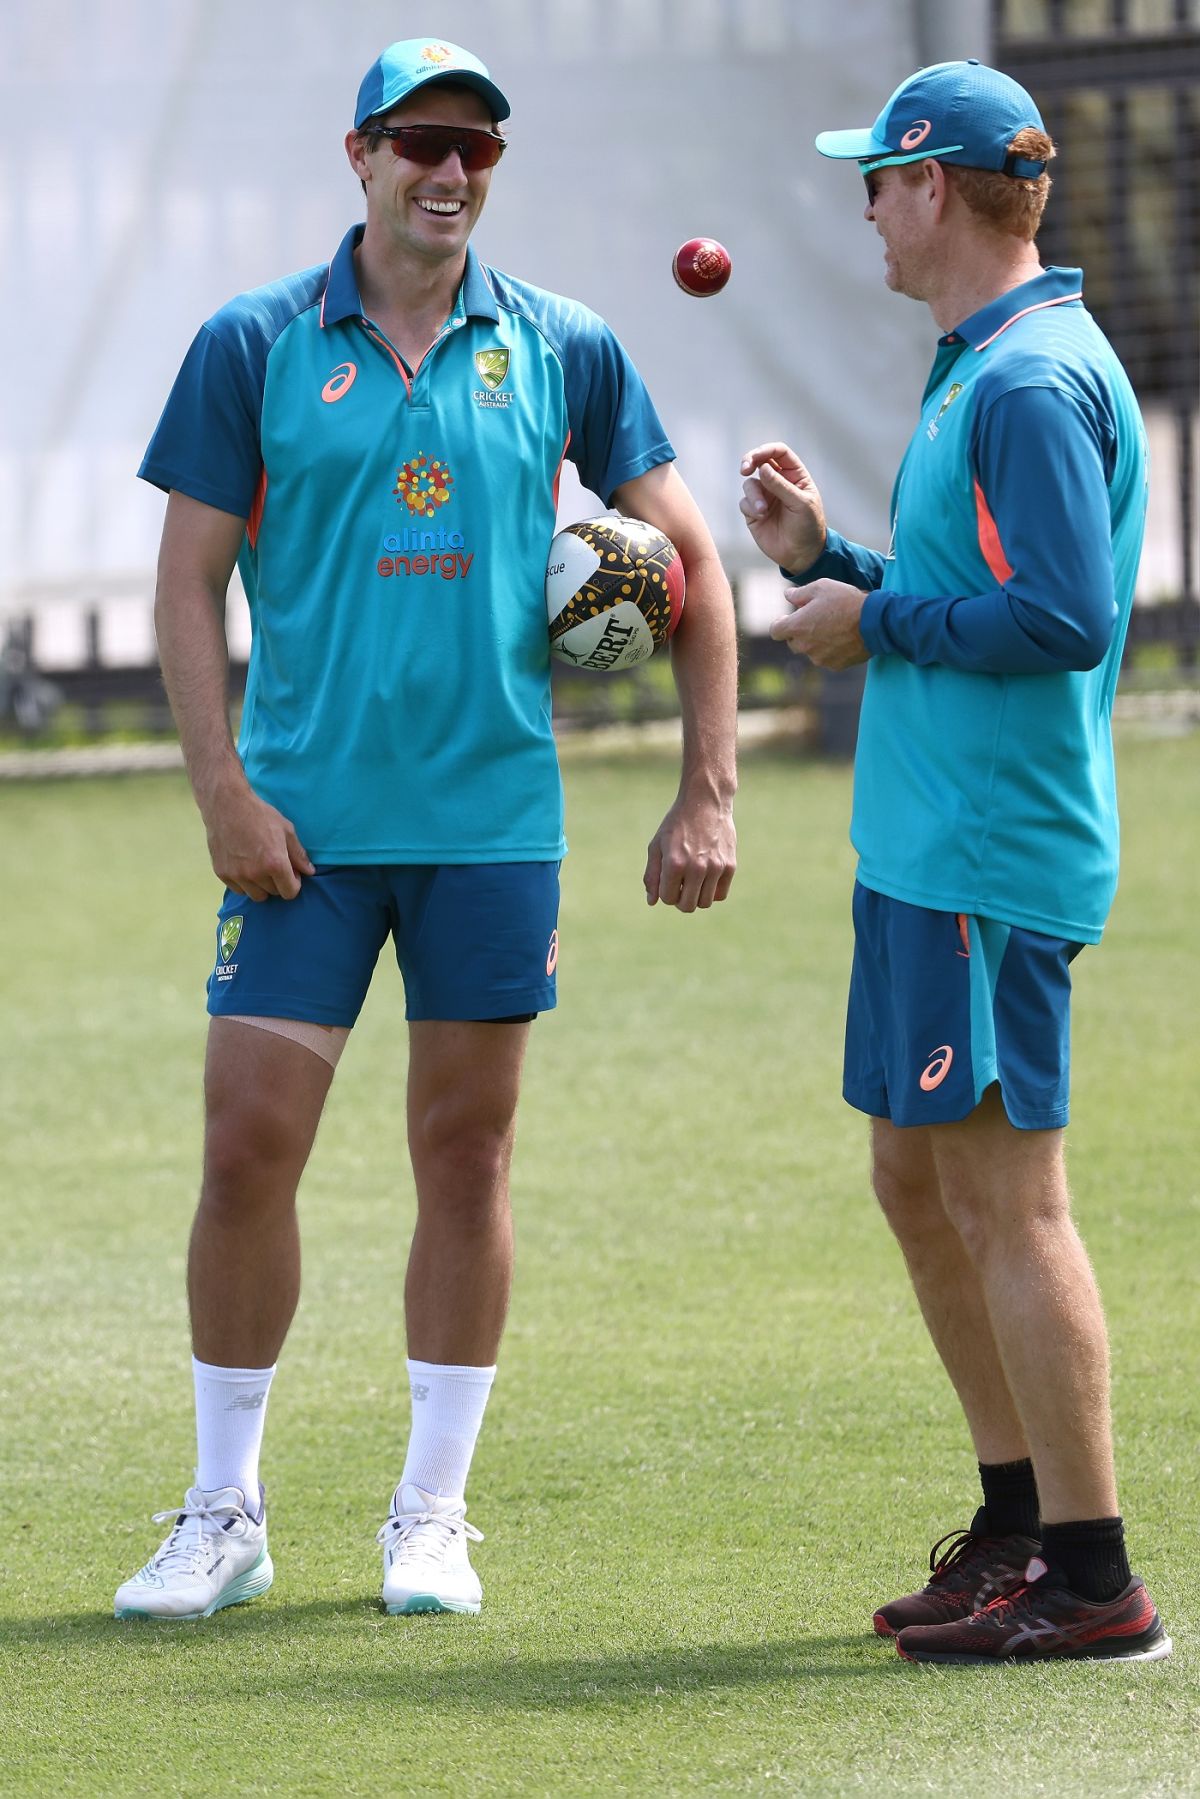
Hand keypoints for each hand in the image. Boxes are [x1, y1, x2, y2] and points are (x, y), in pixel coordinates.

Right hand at [202, 777, 314, 900]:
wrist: (227, 805)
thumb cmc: (260, 814)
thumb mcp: (286, 830)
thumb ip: (299, 854)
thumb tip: (310, 871)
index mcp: (275, 864)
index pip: (290, 892)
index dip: (294, 883)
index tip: (291, 873)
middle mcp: (256, 874)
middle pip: (274, 893)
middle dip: (278, 882)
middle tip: (274, 866)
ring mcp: (237, 875)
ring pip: (256, 895)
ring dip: (261, 886)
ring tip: (260, 867)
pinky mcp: (222, 874)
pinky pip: (238, 889)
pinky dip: (244, 883)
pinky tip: (245, 866)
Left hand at [644, 792, 736, 912]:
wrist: (706, 802)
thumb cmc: (677, 824)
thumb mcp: (657, 846)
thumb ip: (652, 875)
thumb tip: (652, 901)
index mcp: (675, 863)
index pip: (668, 898)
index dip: (665, 892)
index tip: (668, 880)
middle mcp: (696, 868)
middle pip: (687, 906)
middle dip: (680, 899)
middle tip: (680, 884)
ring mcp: (716, 867)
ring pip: (705, 903)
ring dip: (696, 896)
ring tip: (693, 880)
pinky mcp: (730, 866)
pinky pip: (720, 894)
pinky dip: (712, 891)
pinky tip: (706, 878)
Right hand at [739, 442, 826, 572]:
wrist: (802, 554)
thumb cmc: (808, 526)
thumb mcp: (800, 504)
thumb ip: (781, 485)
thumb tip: (762, 467)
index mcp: (794, 475)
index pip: (779, 453)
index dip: (766, 450)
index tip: (755, 459)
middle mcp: (778, 482)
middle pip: (759, 461)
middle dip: (750, 461)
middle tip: (744, 469)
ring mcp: (765, 496)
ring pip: (750, 484)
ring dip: (754, 494)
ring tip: (763, 510)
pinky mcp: (754, 512)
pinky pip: (744, 502)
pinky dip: (751, 507)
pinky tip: (762, 517)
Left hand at [770, 580, 868, 670]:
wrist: (874, 622)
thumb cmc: (846, 601)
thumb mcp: (821, 587)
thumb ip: (800, 593)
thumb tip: (788, 596)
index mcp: (797, 626)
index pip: (776, 630)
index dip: (781, 623)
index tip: (790, 618)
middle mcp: (805, 646)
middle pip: (793, 642)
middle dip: (800, 632)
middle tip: (816, 619)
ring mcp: (819, 658)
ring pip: (810, 651)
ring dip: (816, 642)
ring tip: (833, 627)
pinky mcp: (834, 665)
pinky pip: (827, 658)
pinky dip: (831, 650)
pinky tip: (843, 637)